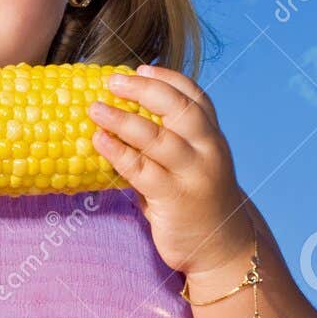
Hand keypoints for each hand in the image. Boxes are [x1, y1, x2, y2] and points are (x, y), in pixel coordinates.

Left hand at [87, 65, 255, 277]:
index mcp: (212, 139)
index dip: (168, 79)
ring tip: (95, 108)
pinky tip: (99, 141)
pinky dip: (118, 152)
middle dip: (144, 90)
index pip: (195, 98)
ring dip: (122, 120)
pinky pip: (141, 170)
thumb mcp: (191, 166)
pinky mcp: (175, 199)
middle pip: (178, 109)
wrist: (222, 249)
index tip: (140, 68)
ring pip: (157, 138)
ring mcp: (193, 175)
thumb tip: (119, 118)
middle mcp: (208, 152)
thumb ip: (168, 144)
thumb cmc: (196, 202)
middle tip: (112, 82)